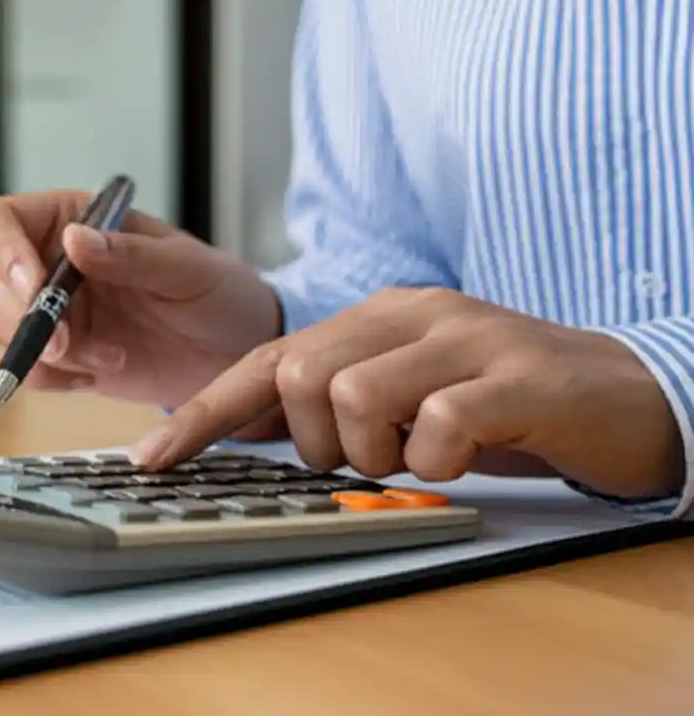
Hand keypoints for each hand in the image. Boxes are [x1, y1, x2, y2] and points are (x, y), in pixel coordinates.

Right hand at [0, 191, 280, 408]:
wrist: (233, 356)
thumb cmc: (218, 294)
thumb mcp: (187, 269)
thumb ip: (132, 255)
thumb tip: (76, 239)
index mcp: (70, 219)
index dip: (2, 251)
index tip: (34, 287)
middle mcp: (46, 261)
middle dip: (23, 318)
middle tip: (67, 344)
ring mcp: (47, 312)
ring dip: (41, 354)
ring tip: (107, 358)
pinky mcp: (56, 357)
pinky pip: (19, 369)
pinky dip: (47, 379)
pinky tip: (96, 374)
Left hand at [131, 287, 683, 498]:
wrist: (625, 393)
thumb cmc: (500, 403)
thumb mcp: (404, 394)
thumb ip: (334, 402)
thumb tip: (249, 431)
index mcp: (376, 317)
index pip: (266, 359)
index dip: (203, 412)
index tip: (151, 456)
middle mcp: (413, 315)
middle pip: (300, 373)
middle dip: (313, 441)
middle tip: (369, 457)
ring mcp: (467, 340)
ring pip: (356, 396)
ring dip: (376, 453)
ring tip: (427, 454)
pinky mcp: (518, 379)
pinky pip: (438, 425)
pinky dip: (438, 461)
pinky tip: (467, 456)